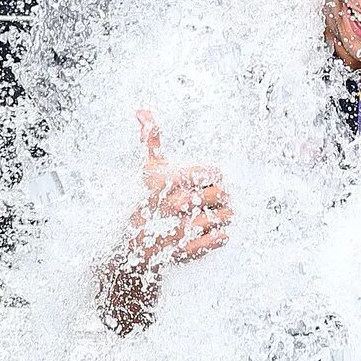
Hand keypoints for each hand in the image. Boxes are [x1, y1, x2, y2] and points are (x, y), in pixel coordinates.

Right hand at [132, 109, 231, 265]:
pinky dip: (219, 236)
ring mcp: (183, 227)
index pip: (215, 173)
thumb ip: (151, 141)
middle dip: (219, 198)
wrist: (134, 246)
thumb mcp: (150, 170)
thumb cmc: (149, 201)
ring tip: (206, 218)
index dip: (211, 178)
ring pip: (226, 216)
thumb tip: (142, 111)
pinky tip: (207, 232)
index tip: (200, 183)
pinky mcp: (189, 249)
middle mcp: (177, 203)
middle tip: (206, 203)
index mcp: (172, 181)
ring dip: (222, 217)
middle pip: (223, 194)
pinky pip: (221, 238)